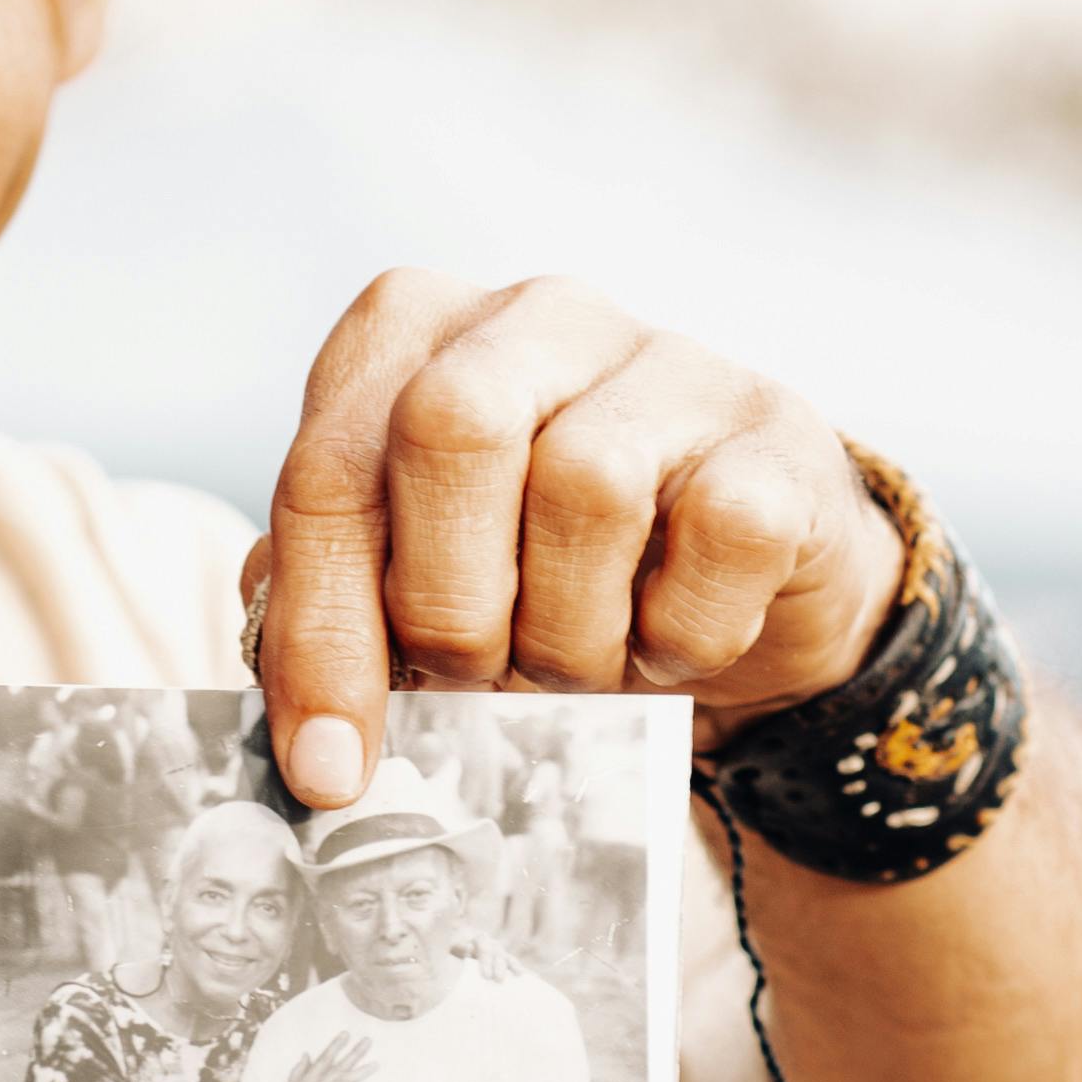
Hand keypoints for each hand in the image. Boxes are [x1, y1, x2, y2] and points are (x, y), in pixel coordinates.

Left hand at [247, 274, 902, 807]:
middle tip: (475, 685)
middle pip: (450, 427)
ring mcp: (667, 359)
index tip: (331, 765)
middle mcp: (536, 316)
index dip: (320, 633)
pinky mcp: (774, 430)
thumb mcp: (418, 574)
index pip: (329, 469)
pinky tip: (668, 645)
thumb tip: (307, 731)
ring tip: (578, 668)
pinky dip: (682, 632)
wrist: (740, 582)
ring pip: (584, 485)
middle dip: (449, 602)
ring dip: (570, 633)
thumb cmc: (546, 572)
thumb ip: (333, 610)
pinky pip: (718, 534)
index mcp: (414, 332)